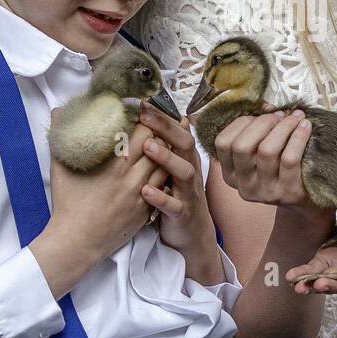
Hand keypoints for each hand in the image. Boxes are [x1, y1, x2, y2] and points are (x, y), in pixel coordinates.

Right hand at [45, 116, 168, 263]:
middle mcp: (133, 177)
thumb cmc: (67, 205)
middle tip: (155, 124)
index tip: (143, 111)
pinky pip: (164, 186)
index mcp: (115, 164)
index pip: (143, 132)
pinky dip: (164, 174)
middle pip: (159, 146)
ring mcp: (142, 194)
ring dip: (164, 153)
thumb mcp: (60, 168)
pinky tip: (161, 168)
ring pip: (166, 165)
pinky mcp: (146, 209)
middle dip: (158, 133)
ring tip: (160, 144)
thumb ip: (61, 136)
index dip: (146, 119)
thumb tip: (58, 112)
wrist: (77, 243)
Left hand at [137, 105, 214, 252]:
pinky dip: (160, 198)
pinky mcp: (183, 214)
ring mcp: (188, 193)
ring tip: (148, 147)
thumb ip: (169, 146)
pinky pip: (174, 206)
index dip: (164, 117)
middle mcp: (190, 172)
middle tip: (145, 114)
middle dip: (166, 128)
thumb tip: (162, 117)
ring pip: (183, 172)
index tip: (144, 102)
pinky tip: (145, 191)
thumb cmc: (177, 196)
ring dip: (166, 158)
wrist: (192, 235)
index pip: (180, 131)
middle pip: (185, 145)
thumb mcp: (174, 169)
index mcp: (186, 158)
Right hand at [214, 103, 314, 211]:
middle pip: (242, 146)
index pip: (223, 142)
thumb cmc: (279, 168)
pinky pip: (289, 159)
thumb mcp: (259, 155)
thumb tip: (266, 106)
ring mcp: (265, 192)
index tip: (261, 114)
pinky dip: (298, 137)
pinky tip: (305, 126)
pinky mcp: (287, 193)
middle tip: (279, 115)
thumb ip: (255, 132)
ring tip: (295, 118)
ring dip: (283, 127)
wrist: (303, 200)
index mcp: (230, 173)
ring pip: (266, 151)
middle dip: (262, 123)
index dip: (241, 122)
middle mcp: (243, 185)